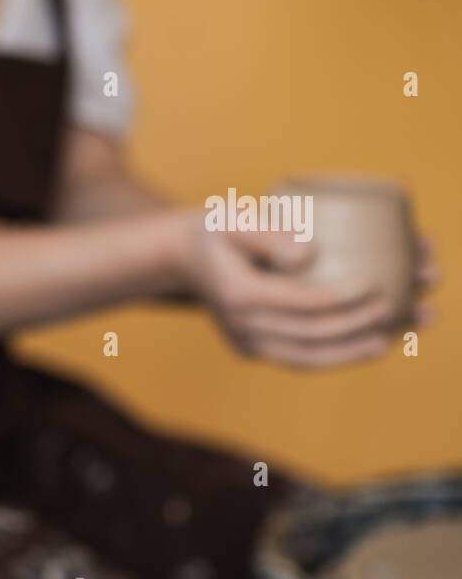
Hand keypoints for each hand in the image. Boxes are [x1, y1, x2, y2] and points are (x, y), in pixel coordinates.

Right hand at [181, 219, 404, 368]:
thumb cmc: (217, 230)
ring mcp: (246, 343)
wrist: (185, 261)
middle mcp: (241, 327)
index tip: (376, 282)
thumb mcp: (233, 219)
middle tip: (393, 307)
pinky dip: (335, 356)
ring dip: (351, 352)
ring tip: (389, 341)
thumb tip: (309, 253)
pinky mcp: (254, 350)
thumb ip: (269, 232)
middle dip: (356, 325)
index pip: (300, 302)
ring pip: (306, 358)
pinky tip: (365, 346)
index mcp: (237, 294)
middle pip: (309, 335)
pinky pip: (299, 360)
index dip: (342, 297)